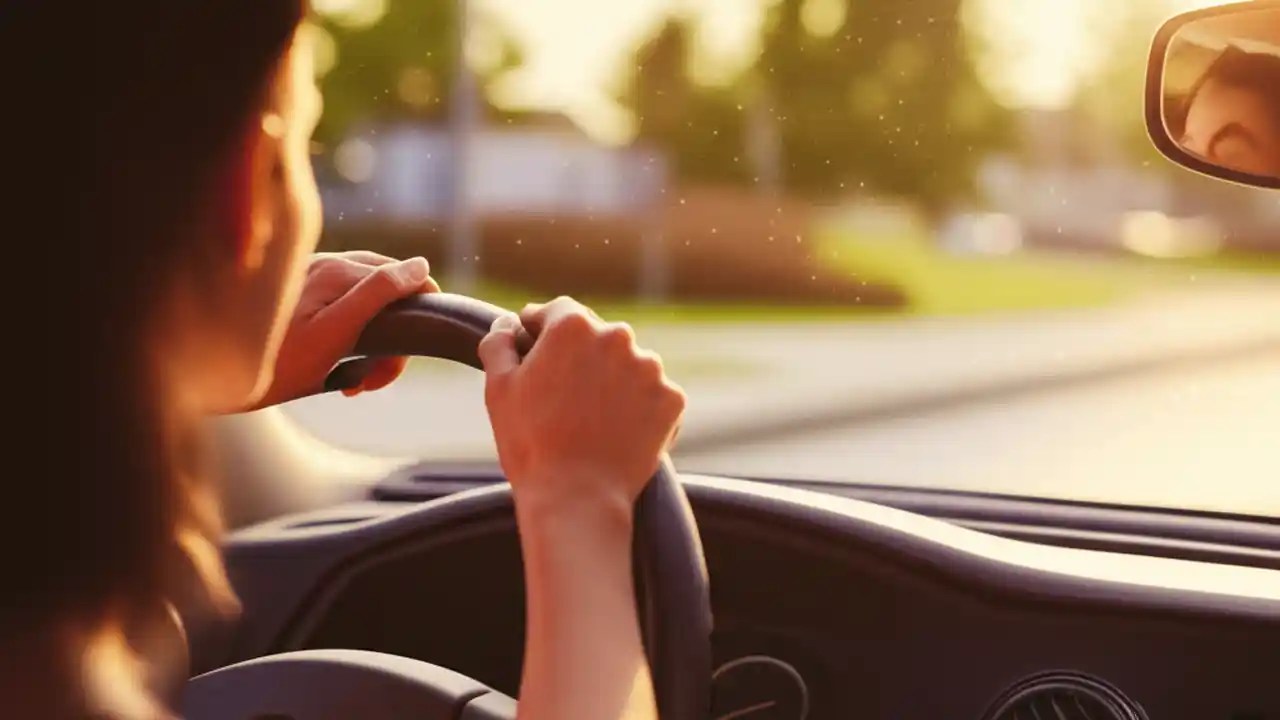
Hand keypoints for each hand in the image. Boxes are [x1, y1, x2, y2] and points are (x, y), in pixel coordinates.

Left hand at [249, 251, 438, 409]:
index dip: (419, 316)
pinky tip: (334, 365)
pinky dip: (352, 332)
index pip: (407, 279)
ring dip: (373, 338)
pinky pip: (346, 301)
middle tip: (370, 381)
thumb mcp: (335, 335)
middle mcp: (325, 264)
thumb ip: (378, 294)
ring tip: (351, 377)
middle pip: (390, 291)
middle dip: (393, 337)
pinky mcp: (300, 287)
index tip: (399, 362)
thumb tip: (420, 267)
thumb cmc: (272, 364)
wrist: (213, 374)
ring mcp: (312, 274)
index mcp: (337, 272)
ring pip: (371, 298)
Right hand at [478, 296, 685, 520]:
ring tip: (591, 417)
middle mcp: (618, 337)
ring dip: (613, 380)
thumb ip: (499, 345)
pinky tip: (616, 431)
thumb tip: (506, 325)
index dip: (543, 328)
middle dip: (580, 356)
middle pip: (597, 336)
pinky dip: (638, 408)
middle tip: (562, 393)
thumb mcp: (498, 389)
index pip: (559, 311)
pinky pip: (652, 395)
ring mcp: (650, 369)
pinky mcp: (672, 400)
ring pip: (628, 364)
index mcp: (573, 326)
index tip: (536, 348)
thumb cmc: (530, 443)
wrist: (577, 499)